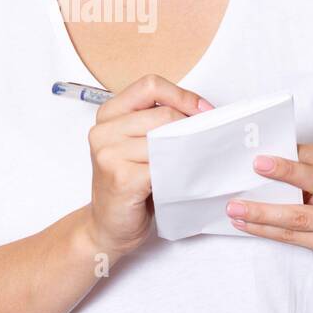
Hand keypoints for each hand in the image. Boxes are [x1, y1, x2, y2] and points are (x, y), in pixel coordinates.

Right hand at [85, 74, 212, 259]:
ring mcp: (109, 154)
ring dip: (189, 151)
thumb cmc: (128, 185)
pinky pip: (164, 166)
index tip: (203, 112)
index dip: (182, 96)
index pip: (150, 86)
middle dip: (191, 127)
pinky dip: (181, 172)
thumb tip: (201, 113)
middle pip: (163, 113)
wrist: (107, 226)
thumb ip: (156, 124)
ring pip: (166, 140)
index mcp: (108, 114)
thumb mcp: (136, 145)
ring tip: (197, 161)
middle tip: (208, 141)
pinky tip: (184, 179)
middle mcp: (104, 131)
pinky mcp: (122, 178)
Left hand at [224, 143, 312, 272]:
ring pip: (299, 216)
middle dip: (286, 172)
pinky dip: (264, 229)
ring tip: (235, 207)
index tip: (271, 148)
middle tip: (256, 165)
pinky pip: (291, 237)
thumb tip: (266, 158)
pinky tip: (244, 223)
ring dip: (262, 211)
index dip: (298, 152)